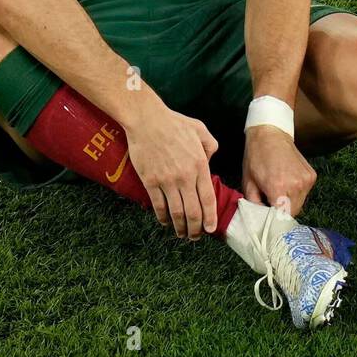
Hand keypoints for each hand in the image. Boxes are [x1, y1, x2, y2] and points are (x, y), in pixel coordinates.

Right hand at [123, 97, 218, 239]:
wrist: (146, 119)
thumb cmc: (174, 122)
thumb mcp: (200, 130)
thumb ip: (210, 147)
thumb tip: (209, 163)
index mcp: (199, 165)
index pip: (208, 199)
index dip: (210, 218)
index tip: (210, 229)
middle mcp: (185, 177)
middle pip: (193, 211)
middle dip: (196, 229)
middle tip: (196, 236)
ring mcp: (167, 181)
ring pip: (176, 213)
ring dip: (180, 227)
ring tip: (182, 234)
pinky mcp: (150, 182)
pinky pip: (158, 206)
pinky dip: (162, 218)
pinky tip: (164, 222)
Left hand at [241, 126, 316, 216]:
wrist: (270, 134)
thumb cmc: (255, 157)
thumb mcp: (248, 183)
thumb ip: (254, 206)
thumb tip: (260, 221)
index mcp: (278, 188)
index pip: (280, 218)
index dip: (273, 222)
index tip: (266, 220)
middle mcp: (296, 185)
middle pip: (291, 213)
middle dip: (280, 213)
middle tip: (270, 206)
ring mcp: (306, 180)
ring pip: (299, 204)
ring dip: (289, 204)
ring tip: (278, 193)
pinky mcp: (312, 176)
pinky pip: (304, 194)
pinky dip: (295, 194)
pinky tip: (287, 184)